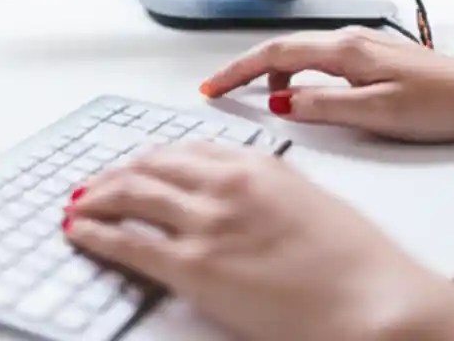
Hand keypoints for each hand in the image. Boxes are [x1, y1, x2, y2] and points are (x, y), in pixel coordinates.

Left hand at [64, 143, 453, 340]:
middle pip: (148, 166)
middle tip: (94, 184)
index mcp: (256, 165)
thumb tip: (245, 202)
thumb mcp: (312, 205)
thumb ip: (270, 193)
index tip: (135, 165)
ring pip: (128, 194)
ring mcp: (205, 222)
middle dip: (114, 174)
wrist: (375, 303)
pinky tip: (79, 231)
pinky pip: (126, 241)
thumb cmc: (359, 264)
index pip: (185, 149)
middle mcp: (225, 184)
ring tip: (78, 204)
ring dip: (95, 197)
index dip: (150, 158)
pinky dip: (94, 232)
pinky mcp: (193, 266)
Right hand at [201, 27, 453, 141]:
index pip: (274, 54)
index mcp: (345, 50)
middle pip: (283, 48)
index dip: (238, 71)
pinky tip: (308, 97)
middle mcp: (351, 40)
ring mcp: (364, 47)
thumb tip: (283, 103)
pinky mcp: (376, 58)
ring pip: (304, 54)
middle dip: (249, 70)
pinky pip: (324, 60)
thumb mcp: (375, 114)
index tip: (213, 87)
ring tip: (266, 102)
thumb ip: (323, 106)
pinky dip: (302, 75)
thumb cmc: (444, 105)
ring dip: (277, 75)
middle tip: (224, 91)